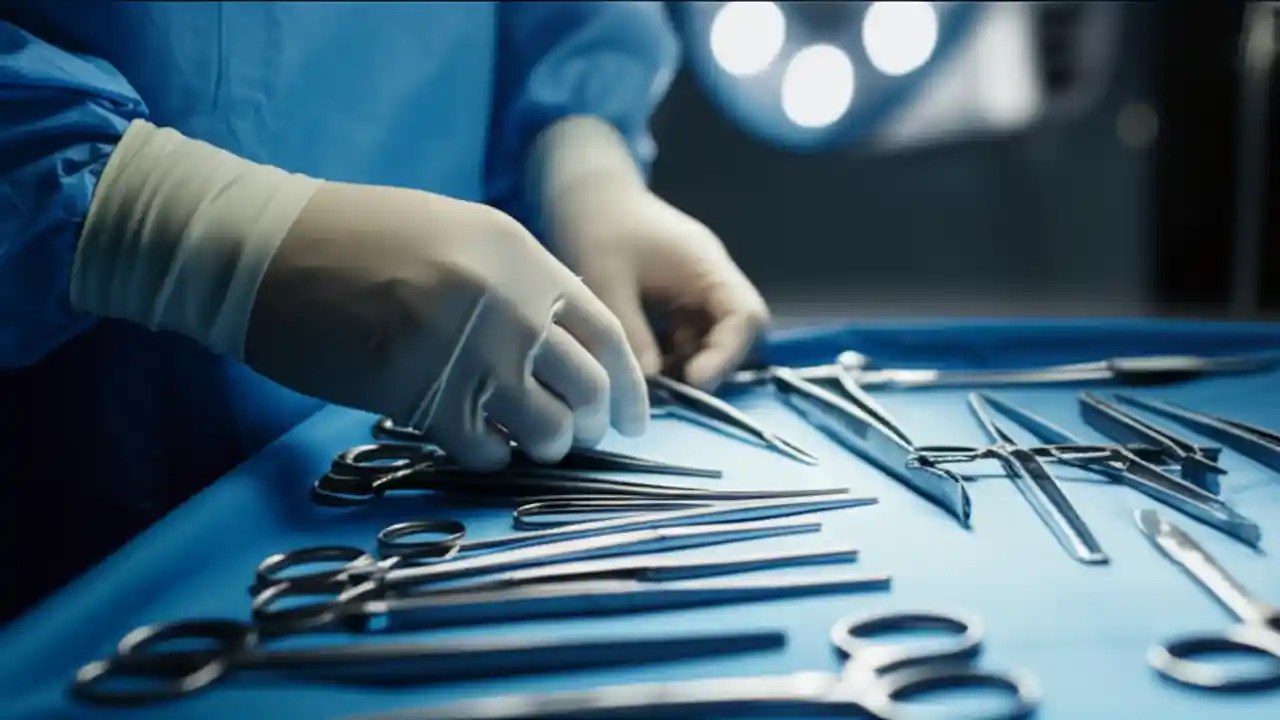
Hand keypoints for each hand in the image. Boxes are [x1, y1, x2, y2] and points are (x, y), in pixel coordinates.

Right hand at [71, 121, 646, 471]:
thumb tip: (563, 339)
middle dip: (594, 424)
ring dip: (545, 445)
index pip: (605, 335)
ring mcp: (464, 352)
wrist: (262, 248)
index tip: (633, 418)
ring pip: (546, 430)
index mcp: (519, 256)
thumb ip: (516, 280)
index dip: (629, 387)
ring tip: (525, 439)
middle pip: (588, 390)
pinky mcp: (416, 397)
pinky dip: (490, 457)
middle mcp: (506, 304)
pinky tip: (475, 442)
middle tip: (580, 435)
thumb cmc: (354, 236)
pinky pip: (484, 451)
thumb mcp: (455, 232)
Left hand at [548, 178, 769, 389]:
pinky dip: (670, 354)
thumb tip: (649, 383)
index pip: (746, 316)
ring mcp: (696, 289)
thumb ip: (631, 331)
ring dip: (687, 363)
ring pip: (711, 339)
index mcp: (706, 266)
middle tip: (668, 387)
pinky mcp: (677, 299)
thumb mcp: (607, 280)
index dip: (727, 354)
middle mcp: (711, 279)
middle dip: (709, 364)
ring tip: (648, 377)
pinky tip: (640, 361)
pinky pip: (687, 335)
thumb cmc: (598, 225)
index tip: (693, 380)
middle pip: (736, 333)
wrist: (587, 191)